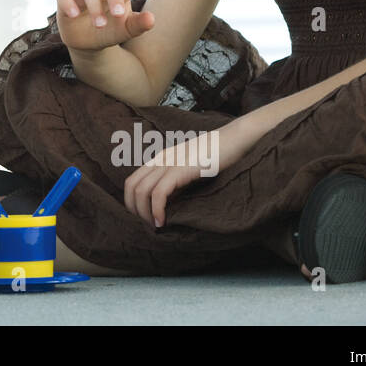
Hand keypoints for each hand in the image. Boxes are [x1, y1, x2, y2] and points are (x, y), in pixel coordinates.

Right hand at [55, 0, 156, 51]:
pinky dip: (67, 2)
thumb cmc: (112, 30)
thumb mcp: (127, 30)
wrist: (89, 43)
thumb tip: (151, 19)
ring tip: (101, 25)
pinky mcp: (65, 0)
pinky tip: (74, 15)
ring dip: (94, 6)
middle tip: (118, 15)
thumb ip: (139, 24)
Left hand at [123, 122, 251, 226]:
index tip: (147, 217)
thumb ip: (177, 184)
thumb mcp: (190, 171)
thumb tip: (168, 205)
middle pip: (131, 186)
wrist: (234, 140)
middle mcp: (160, 160)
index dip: (133, 202)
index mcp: (160, 159)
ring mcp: (169, 163)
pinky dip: (156, 210)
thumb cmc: (216, 156)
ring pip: (141, 190)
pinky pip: (159, 193)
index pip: (133, 181)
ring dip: (144, 213)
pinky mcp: (180, 169)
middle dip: (135, 209)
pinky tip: (163, 221)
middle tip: (149, 224)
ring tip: (156, 225)